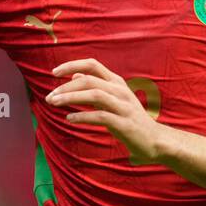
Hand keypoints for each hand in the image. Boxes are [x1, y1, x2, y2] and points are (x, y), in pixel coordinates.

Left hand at [48, 58, 167, 164]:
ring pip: (94, 94)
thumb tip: (75, 75)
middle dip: (65, 86)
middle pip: (89, 79)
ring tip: (55, 104)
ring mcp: (124, 106)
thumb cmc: (131, 121)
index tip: (54, 72)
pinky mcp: (124, 123)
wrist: (156, 141)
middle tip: (49, 97)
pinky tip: (70, 119)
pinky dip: (82, 116)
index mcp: (117, 83)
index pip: (92, 64)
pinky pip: (100, 116)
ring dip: (71, 98)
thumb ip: (95, 88)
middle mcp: (121, 91)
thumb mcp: (112, 100)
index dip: (72, 65)